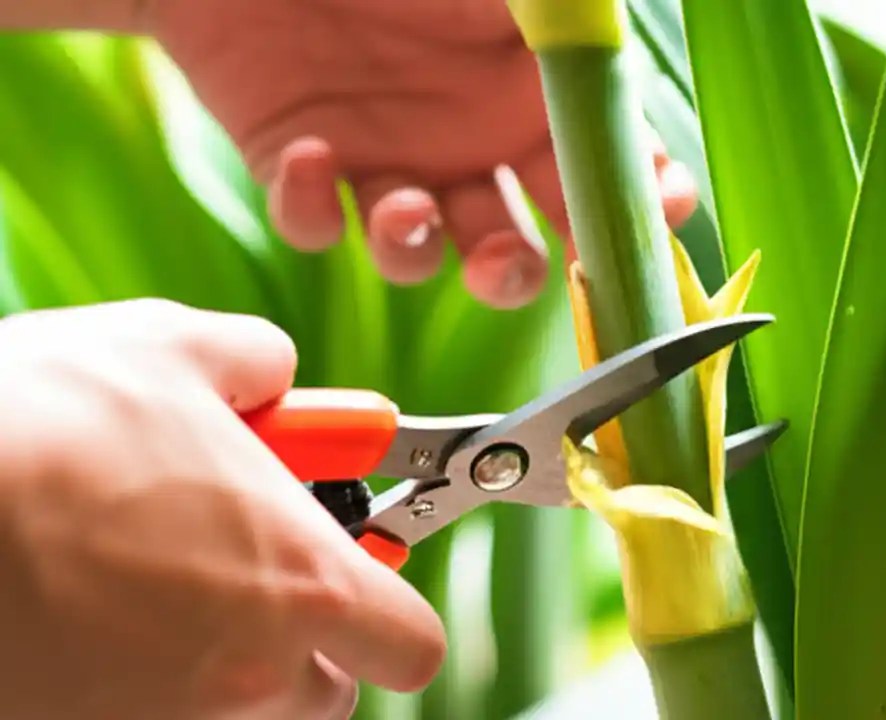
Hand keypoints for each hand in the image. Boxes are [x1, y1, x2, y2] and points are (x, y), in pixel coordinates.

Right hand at [0, 300, 444, 719]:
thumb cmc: (38, 425)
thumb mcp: (169, 347)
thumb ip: (259, 364)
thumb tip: (279, 376)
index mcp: (300, 580)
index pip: (410, 645)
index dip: (391, 607)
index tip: (358, 569)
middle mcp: (249, 673)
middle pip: (326, 688)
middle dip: (302, 636)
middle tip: (240, 569)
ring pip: (242, 713)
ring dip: (224, 662)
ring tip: (154, 586)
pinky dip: (144, 686)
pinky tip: (92, 619)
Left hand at [146, 0, 698, 307]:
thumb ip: (559, 12)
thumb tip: (609, 35)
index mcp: (526, 91)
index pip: (605, 165)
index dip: (639, 200)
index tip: (655, 212)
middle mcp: (466, 141)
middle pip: (514, 245)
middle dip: (519, 273)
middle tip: (505, 263)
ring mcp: (387, 160)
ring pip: (419, 257)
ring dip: (417, 252)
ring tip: (403, 208)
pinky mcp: (305, 170)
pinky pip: (314, 225)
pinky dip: (312, 209)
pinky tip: (312, 156)